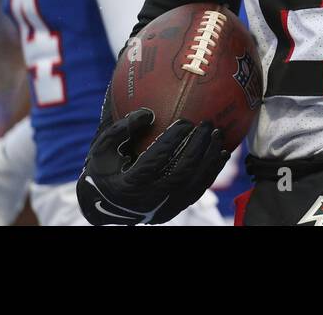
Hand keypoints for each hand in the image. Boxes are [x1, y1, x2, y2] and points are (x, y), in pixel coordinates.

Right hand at [77, 109, 229, 224]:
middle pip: (179, 173)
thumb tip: (148, 113)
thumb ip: (120, 130)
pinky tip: (221, 154)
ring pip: (193, 185)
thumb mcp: (101, 148)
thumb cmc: (103, 168)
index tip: (185, 121)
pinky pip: (197, 191)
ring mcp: (162, 208)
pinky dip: (211, 172)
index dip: (172, 142)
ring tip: (219, 136)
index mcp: (128, 185)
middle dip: (197, 148)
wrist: (103, 204)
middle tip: (208, 125)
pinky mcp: (173, 210)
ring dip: (209, 160)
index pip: (154, 162)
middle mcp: (148, 200)